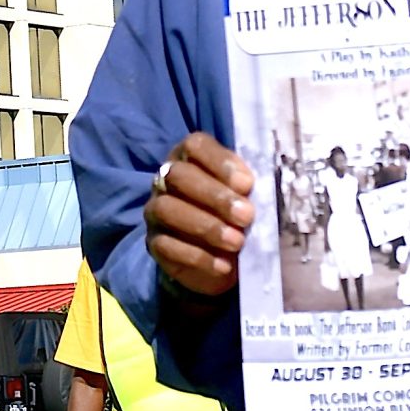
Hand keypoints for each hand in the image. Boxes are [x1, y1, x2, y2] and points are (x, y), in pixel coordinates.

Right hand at [145, 134, 255, 298]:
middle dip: (215, 196)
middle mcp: (166, 179)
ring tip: (237, 242)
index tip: (247, 184)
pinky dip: (198, 256)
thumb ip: (249, 187)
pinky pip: (167, 246)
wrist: (221, 259)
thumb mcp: (247, 198)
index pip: (195, 146)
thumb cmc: (236, 216)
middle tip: (247, 216)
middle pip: (180, 176)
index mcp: (190, 158)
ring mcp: (155, 210)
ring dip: (206, 226)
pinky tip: (223, 265)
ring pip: (167, 209)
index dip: (220, 162)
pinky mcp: (154, 243)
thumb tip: (255, 186)